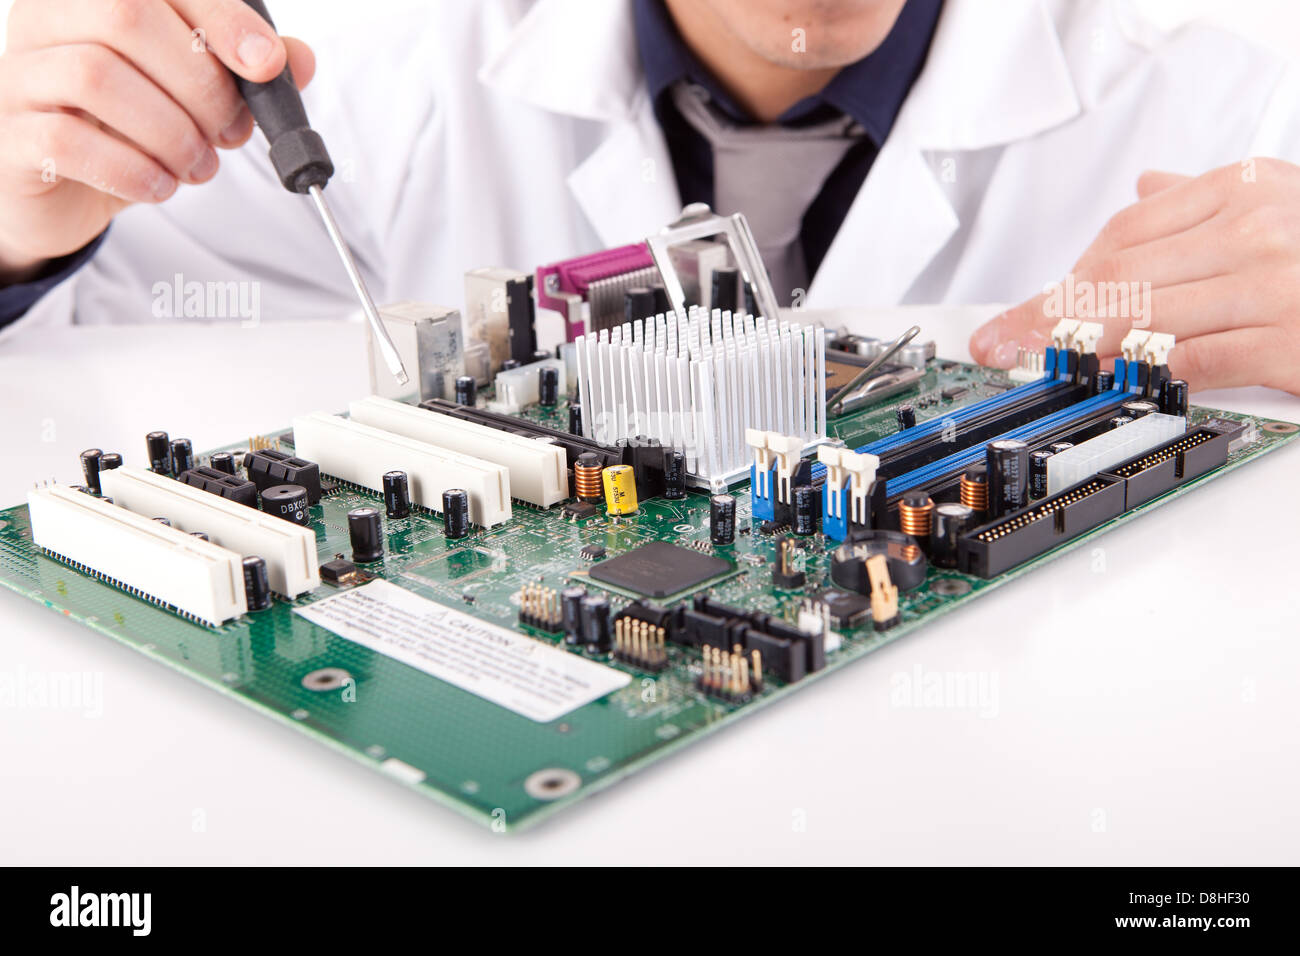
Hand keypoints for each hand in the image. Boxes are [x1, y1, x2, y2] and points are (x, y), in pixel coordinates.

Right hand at [0, 0, 315, 282]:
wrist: (61, 194)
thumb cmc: (127, 130)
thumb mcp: (191, 95)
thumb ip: (242, 71)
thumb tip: (297, 59)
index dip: (221, 17)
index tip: (266, 64)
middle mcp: (45, 20)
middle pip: (125, 16)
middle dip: (201, 83)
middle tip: (231, 132)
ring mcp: (19, 76)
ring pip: (96, 75)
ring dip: (171, 132)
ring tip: (198, 165)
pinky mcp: (11, 139)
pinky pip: (68, 141)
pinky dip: (134, 169)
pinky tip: (161, 184)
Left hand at [970, 158, 1299, 394]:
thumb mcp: (1283, 202)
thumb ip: (1209, 202)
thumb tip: (1147, 188)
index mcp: (1245, 190)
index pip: (1125, 233)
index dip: (1065, 277)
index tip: (1026, 310)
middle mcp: (1256, 228)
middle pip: (1120, 277)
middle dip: (1050, 318)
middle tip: (1005, 344)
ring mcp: (1275, 284)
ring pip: (1146, 319)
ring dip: (1083, 350)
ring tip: (1042, 368)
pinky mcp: (1290, 341)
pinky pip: (1196, 360)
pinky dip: (1146, 375)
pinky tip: (1114, 384)